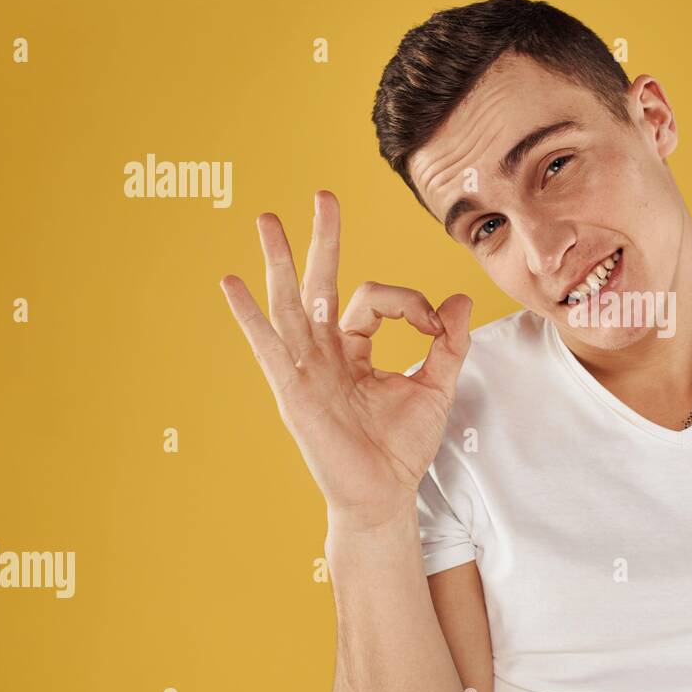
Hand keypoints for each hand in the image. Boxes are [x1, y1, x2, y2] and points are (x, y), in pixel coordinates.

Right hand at [219, 190, 471, 527]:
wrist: (385, 495)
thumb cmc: (402, 447)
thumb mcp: (435, 387)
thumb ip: (448, 344)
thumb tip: (460, 299)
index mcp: (354, 349)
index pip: (374, 299)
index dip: (410, 304)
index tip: (434, 325)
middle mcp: (325, 353)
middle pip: (321, 283)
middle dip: (322, 240)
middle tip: (323, 196)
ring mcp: (306, 369)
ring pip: (291, 303)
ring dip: (279, 260)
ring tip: (266, 218)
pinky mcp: (293, 389)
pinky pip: (269, 346)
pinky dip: (250, 315)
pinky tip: (231, 284)